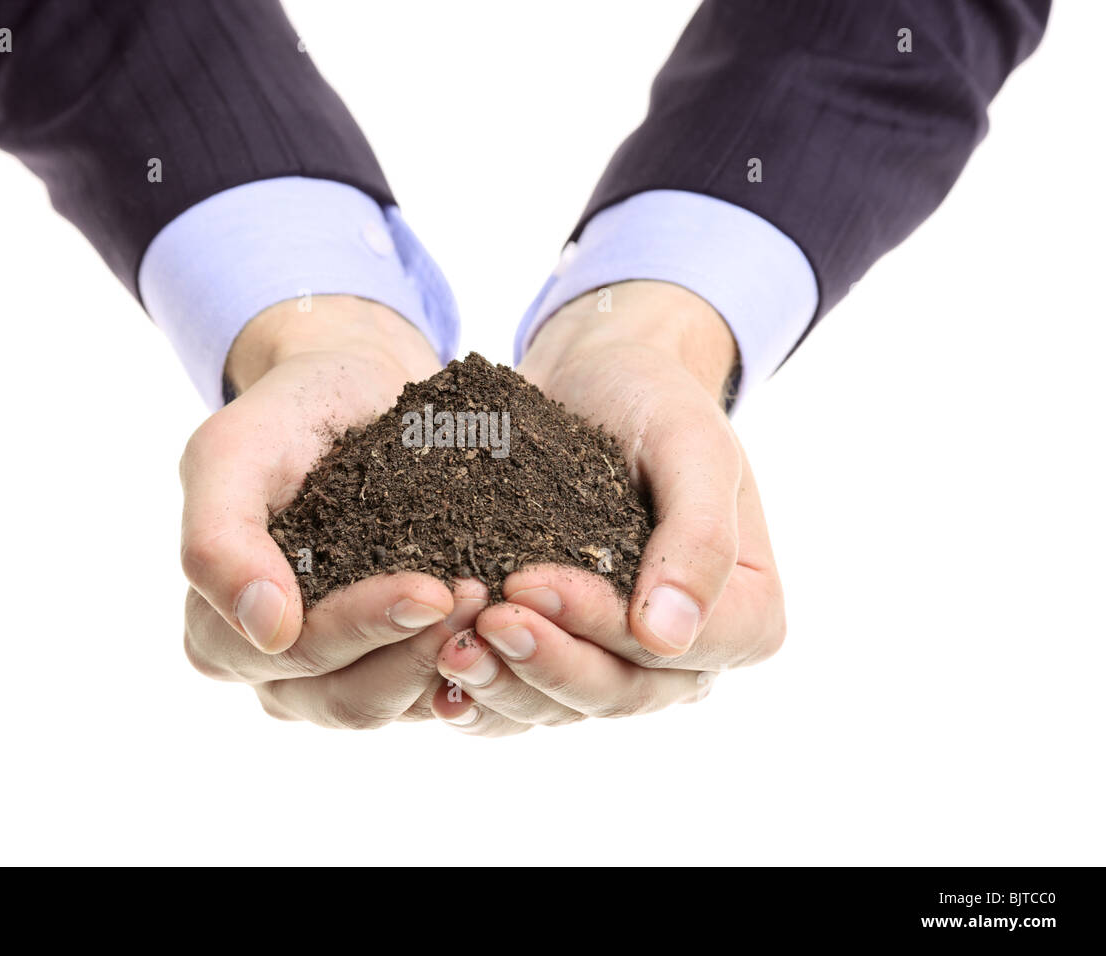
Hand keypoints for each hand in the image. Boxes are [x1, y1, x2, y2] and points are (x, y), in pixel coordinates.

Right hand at [180, 296, 468, 726]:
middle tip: (481, 595)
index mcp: (218, 633)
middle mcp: (276, 672)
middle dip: (418, 650)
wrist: (358, 386)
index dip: (363, 627)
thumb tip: (266, 629)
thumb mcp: (234, 452)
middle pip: (350, 699)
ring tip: (501, 603)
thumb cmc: (290, 414)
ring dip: (455, 660)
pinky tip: (512, 625)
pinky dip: (479, 667)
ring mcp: (339, 676)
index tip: (432, 587)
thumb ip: (218, 538)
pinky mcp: (399, 665)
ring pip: (400, 705)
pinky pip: (440, 694)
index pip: (296, 656)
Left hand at [428, 281, 785, 734]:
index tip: (529, 579)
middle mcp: (685, 659)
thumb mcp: (693, 445)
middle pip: (613, 693)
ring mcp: (620, 666)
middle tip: (482, 620)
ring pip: (561, 709)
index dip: (596, 625)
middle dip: (543, 661)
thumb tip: (669, 636)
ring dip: (503, 686)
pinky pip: (521, 703)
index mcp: (745, 618)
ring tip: (448, 649)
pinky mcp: (561, 658)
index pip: (668, 651)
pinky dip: (480, 698)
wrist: (596, 378)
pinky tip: (437, 681)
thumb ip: (701, 535)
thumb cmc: (656, 402)